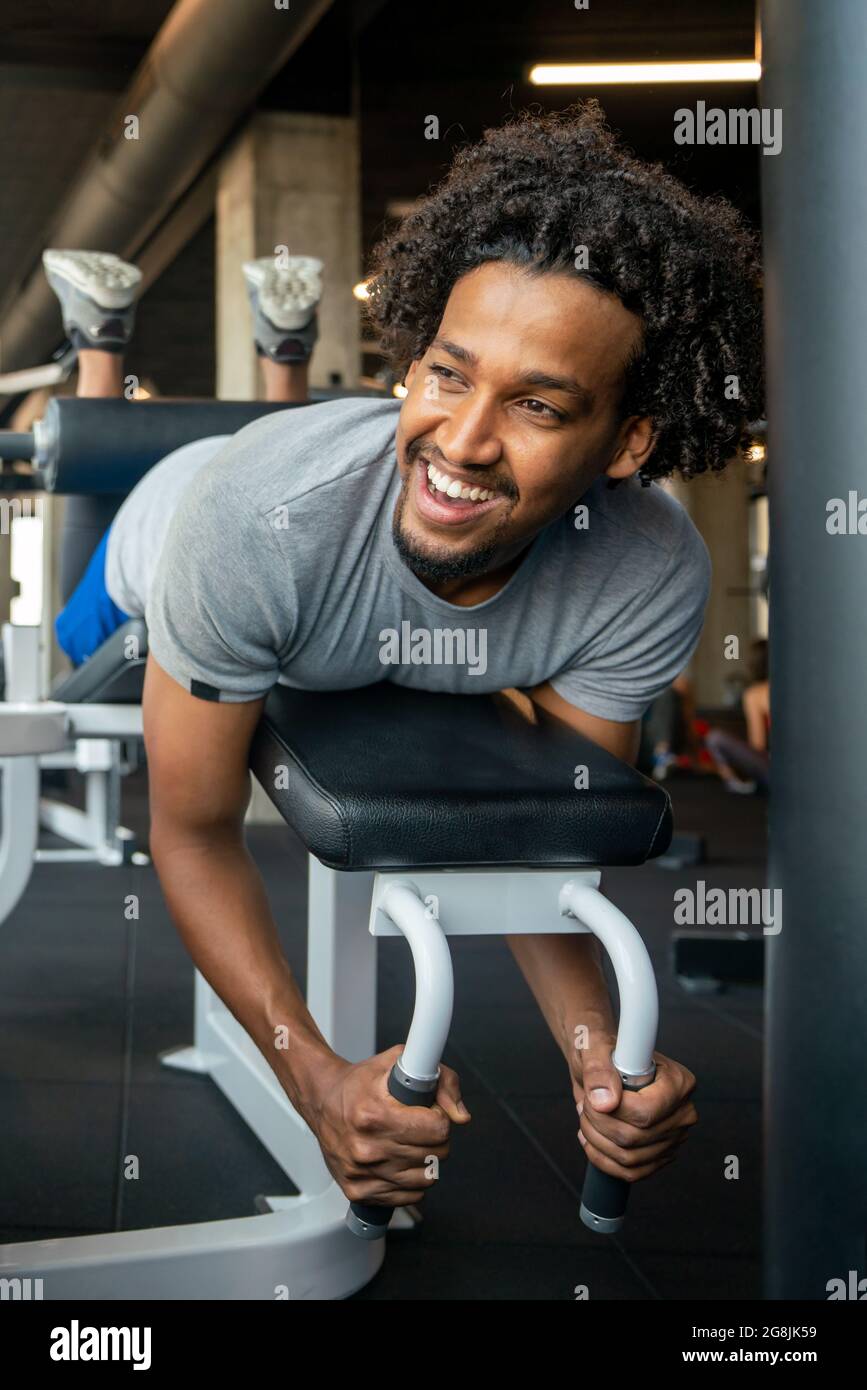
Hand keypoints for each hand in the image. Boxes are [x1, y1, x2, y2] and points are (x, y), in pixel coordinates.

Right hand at [309, 1044, 470, 1208]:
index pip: (437, 1129)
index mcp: (376, 1115)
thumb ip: (442, 1081)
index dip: (440, 1117)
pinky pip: (407, 1197)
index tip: (430, 1112)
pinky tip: (399, 1161)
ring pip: (425, 1180)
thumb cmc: (359, 1083)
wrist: (321, 1101)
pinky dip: (410, 1182)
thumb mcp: (399, 1063)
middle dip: (435, 1139)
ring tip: (410, 1143)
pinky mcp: (357, 1191)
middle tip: (419, 1126)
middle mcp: (367, 1148)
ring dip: (425, 1161)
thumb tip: (461, 1116)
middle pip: (434, 1155)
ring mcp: (362, 1173)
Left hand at [570, 1035, 696, 1181]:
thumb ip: (599, 1071)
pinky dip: (603, 1160)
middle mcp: (682, 1111)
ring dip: (596, 1141)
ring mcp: (673, 1137)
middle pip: (634, 1138)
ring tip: (587, 1117)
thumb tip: (605, 1102)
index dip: (611, 1111)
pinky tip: (591, 1139)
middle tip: (585, 1105)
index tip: (592, 1096)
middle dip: (598, 1124)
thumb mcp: (594, 1048)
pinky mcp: (659, 1155)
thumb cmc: (601, 1050)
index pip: (645, 1113)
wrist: (599, 1065)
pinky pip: (631, 1173)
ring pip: (629, 1159)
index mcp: (678, 1082)